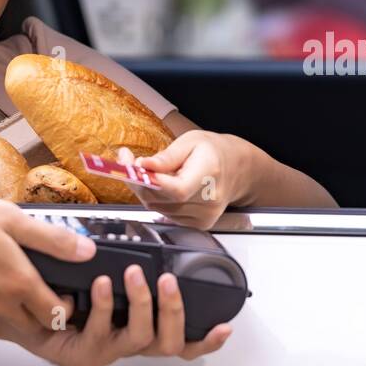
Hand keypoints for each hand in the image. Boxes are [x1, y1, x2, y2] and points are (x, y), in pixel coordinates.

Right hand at [0, 191, 96, 334]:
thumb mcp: (8, 218)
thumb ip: (51, 239)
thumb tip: (87, 251)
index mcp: (19, 284)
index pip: (57, 315)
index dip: (65, 307)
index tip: (61, 290)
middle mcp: (0, 306)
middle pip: (33, 326)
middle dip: (41, 313)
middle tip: (35, 288)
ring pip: (4, 322)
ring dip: (11, 310)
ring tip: (2, 281)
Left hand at [0, 264, 230, 365]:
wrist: (9, 303)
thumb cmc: (54, 286)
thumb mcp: (93, 272)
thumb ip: (120, 267)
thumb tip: (142, 245)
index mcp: (133, 328)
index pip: (179, 341)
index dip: (204, 339)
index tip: (225, 325)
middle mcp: (123, 345)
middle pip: (167, 343)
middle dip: (173, 310)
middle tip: (167, 280)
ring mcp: (103, 353)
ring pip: (139, 338)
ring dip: (142, 305)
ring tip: (132, 276)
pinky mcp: (79, 356)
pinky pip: (101, 334)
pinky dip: (104, 307)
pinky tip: (99, 285)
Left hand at [125, 131, 254, 229]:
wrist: (237, 169)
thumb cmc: (213, 152)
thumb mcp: (191, 141)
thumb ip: (167, 156)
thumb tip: (143, 165)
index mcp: (210, 174)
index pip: (178, 189)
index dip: (152, 182)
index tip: (136, 167)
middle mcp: (209, 200)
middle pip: (161, 199)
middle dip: (139, 181)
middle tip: (128, 161)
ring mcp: (204, 216)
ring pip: (158, 208)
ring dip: (146, 190)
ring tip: (149, 172)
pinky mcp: (198, 224)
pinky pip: (165, 214)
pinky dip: (157, 200)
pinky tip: (163, 187)